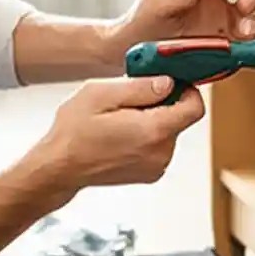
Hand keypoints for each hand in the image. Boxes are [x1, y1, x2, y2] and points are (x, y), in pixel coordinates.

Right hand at [28, 76, 205, 206]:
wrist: (59, 168)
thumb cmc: (74, 132)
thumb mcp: (101, 94)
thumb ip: (140, 87)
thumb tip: (168, 83)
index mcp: (154, 131)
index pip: (195, 108)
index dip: (187, 90)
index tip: (170, 82)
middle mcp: (161, 153)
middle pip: (181, 119)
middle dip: (163, 103)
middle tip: (131, 99)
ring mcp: (157, 166)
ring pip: (170, 131)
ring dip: (153, 120)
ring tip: (121, 119)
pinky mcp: (150, 173)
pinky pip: (160, 146)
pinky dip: (148, 135)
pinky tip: (122, 133)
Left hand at [112, 0, 254, 49]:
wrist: (135, 53)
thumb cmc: (141, 23)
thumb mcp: (157, 3)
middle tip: (242, 3)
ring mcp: (217, 13)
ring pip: (245, 4)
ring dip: (251, 13)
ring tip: (245, 28)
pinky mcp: (222, 35)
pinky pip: (242, 30)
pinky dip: (247, 34)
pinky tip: (242, 39)